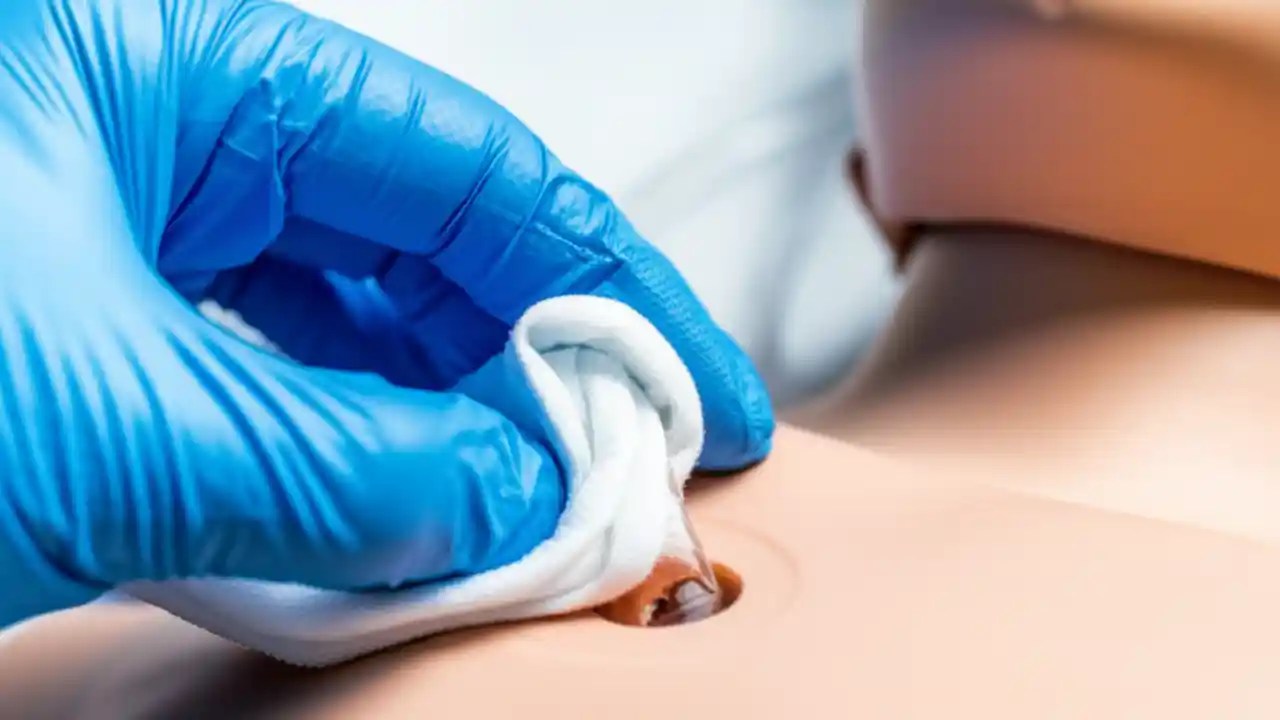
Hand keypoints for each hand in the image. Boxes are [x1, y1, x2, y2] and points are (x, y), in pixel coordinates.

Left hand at [0, 0, 772, 626]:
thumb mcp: (120, 426)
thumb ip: (354, 472)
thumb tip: (521, 507)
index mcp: (156, 63)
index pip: (464, 165)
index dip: (605, 288)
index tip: (691, 391)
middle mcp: (154, 134)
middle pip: (422, 245)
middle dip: (532, 370)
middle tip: (619, 477)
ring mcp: (124, 236)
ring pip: (353, 327)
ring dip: (447, 431)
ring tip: (526, 521)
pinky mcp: (99, 338)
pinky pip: (275, 389)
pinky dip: (350, 463)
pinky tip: (409, 525)